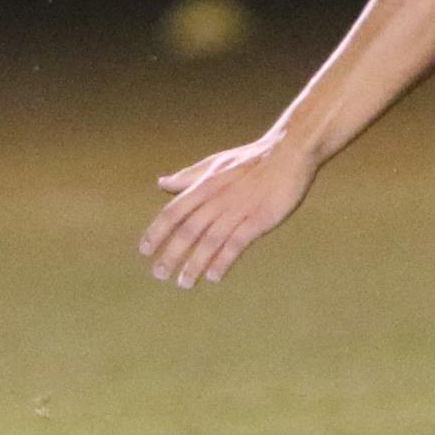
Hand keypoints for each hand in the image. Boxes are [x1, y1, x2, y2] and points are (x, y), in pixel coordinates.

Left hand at [141, 132, 319, 288]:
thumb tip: (162, 183)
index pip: (173, 211)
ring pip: (209, 240)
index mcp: (204, 184)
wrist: (289, 151)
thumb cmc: (252, 158)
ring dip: (194, 263)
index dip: (157, 231)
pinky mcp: (258, 219)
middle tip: (159, 274)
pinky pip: (236, 243)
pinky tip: (213, 276)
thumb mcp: (216, 162)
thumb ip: (188, 177)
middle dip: (171, 254)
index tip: (144, 250)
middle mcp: (217, 198)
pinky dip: (223, 260)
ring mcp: (238, 209)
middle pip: (188, 230)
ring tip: (183, 283)